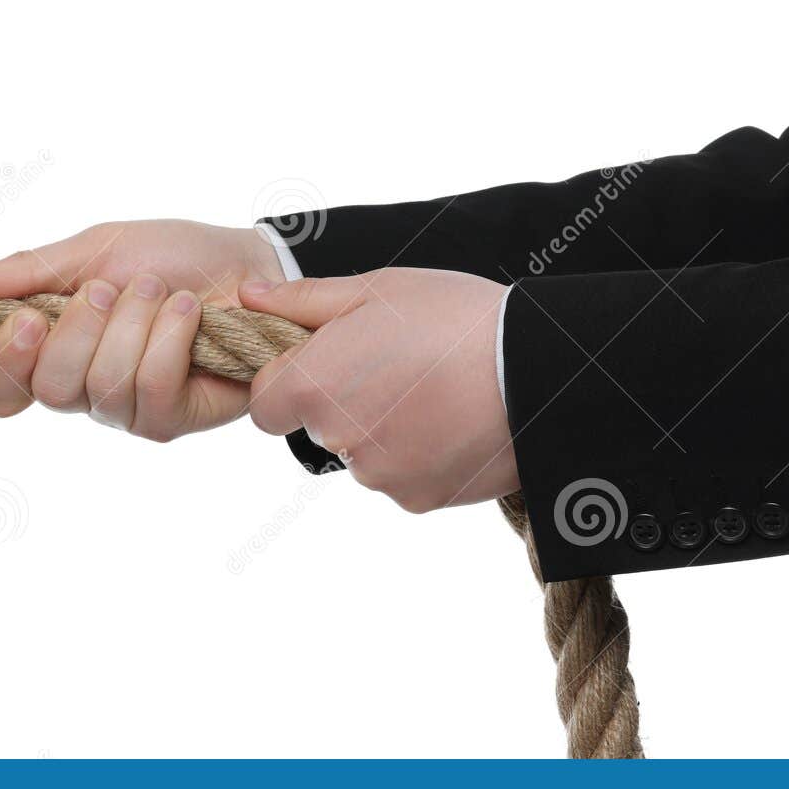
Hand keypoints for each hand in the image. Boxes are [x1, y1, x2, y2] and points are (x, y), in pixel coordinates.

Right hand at [0, 220, 284, 439]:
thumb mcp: (93, 251)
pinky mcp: (169, 419)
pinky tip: (188, 313)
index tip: (28, 318)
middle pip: (50, 386)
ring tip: (160, 291)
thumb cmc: (170, 257)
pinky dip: (169, 337)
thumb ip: (28, 272)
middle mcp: (81, 389)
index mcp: (51, 349)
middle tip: (110, 288)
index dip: (4, 362)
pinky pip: (150, 386)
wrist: (246, 264)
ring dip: (134, 321)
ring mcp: (125, 410)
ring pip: (102, 384)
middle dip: (82, 325)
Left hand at [239, 268, 517, 511]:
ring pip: (361, 454)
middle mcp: (336, 438)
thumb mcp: (377, 289)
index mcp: (314, 385)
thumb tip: (248, 297)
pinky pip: (401, 478)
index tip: (330, 361)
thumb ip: (303, 301)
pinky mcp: (417, 498)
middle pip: (316, 427)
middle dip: (342, 401)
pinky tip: (452, 421)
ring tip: (434, 391)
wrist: (539, 371)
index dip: (291, 381)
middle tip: (397, 366)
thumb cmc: (455, 318)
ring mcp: (377, 475)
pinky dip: (419, 456)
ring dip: (383, 430)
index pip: (265, 403)